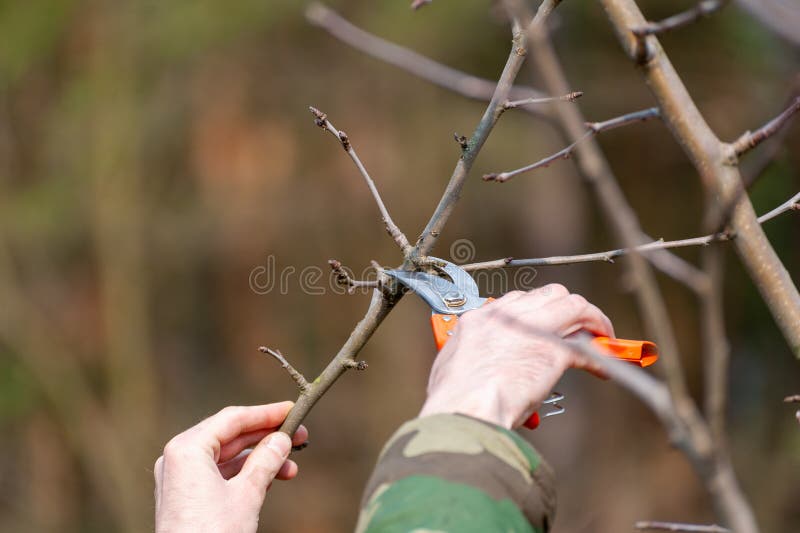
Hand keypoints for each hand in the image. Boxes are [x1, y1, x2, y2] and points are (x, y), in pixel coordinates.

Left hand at [154, 402, 307, 532]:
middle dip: (266, 438)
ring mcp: (180, 478)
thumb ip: (266, 460)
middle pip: (230, 436)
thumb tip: (282, 439)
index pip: (233, 419)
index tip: (292, 411)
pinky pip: (218, 475)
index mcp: (187, 448)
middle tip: (299, 437)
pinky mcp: (185, 497)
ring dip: (260, 460)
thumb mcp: (247, 494)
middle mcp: (178, 458)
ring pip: (227, 458)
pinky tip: (270, 480)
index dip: (266, 414)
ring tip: (291, 467)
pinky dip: (244, 475)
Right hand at [419, 284, 614, 428]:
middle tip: (578, 328)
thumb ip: (472, 355)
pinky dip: (599, 356)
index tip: (547, 326)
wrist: (464, 409)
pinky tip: (604, 369)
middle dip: (567, 309)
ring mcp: (532, 329)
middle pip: (550, 294)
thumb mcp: (452, 365)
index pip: (518, 300)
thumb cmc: (453, 399)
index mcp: (480, 319)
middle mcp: (507, 316)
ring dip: (592, 321)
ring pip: (574, 306)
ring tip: (601, 339)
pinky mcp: (552, 351)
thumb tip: (484, 365)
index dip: (538, 312)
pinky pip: (587, 347)